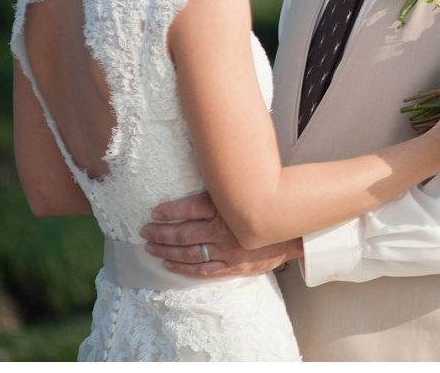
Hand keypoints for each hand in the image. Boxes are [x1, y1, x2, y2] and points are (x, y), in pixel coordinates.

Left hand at [140, 192, 301, 277]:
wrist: (295, 229)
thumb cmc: (269, 204)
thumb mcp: (246, 188)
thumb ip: (224, 184)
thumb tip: (206, 169)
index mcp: (226, 208)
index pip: (190, 209)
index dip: (170, 211)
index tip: (154, 212)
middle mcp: (224, 230)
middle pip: (184, 234)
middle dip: (161, 233)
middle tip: (144, 232)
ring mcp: (228, 250)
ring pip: (189, 253)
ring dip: (166, 250)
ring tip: (150, 247)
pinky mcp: (233, 266)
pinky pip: (203, 269)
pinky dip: (184, 268)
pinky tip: (169, 264)